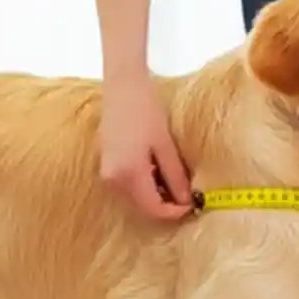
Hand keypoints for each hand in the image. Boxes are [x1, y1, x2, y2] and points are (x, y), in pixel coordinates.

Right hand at [98, 75, 192, 219]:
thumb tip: (187, 201)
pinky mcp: (105, 167)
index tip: (192, 205)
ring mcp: (106, 174)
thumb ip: (175, 177)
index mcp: (129, 175)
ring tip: (174, 183)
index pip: (153, 209)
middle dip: (165, 206)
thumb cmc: (146, 109)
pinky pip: (127, 188)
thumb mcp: (166, 145)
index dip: (174, 212)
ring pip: (134, 200)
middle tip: (186, 196)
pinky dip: (143, 187)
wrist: (121, 86)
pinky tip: (157, 173)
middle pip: (142, 208)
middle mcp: (113, 180)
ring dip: (154, 197)